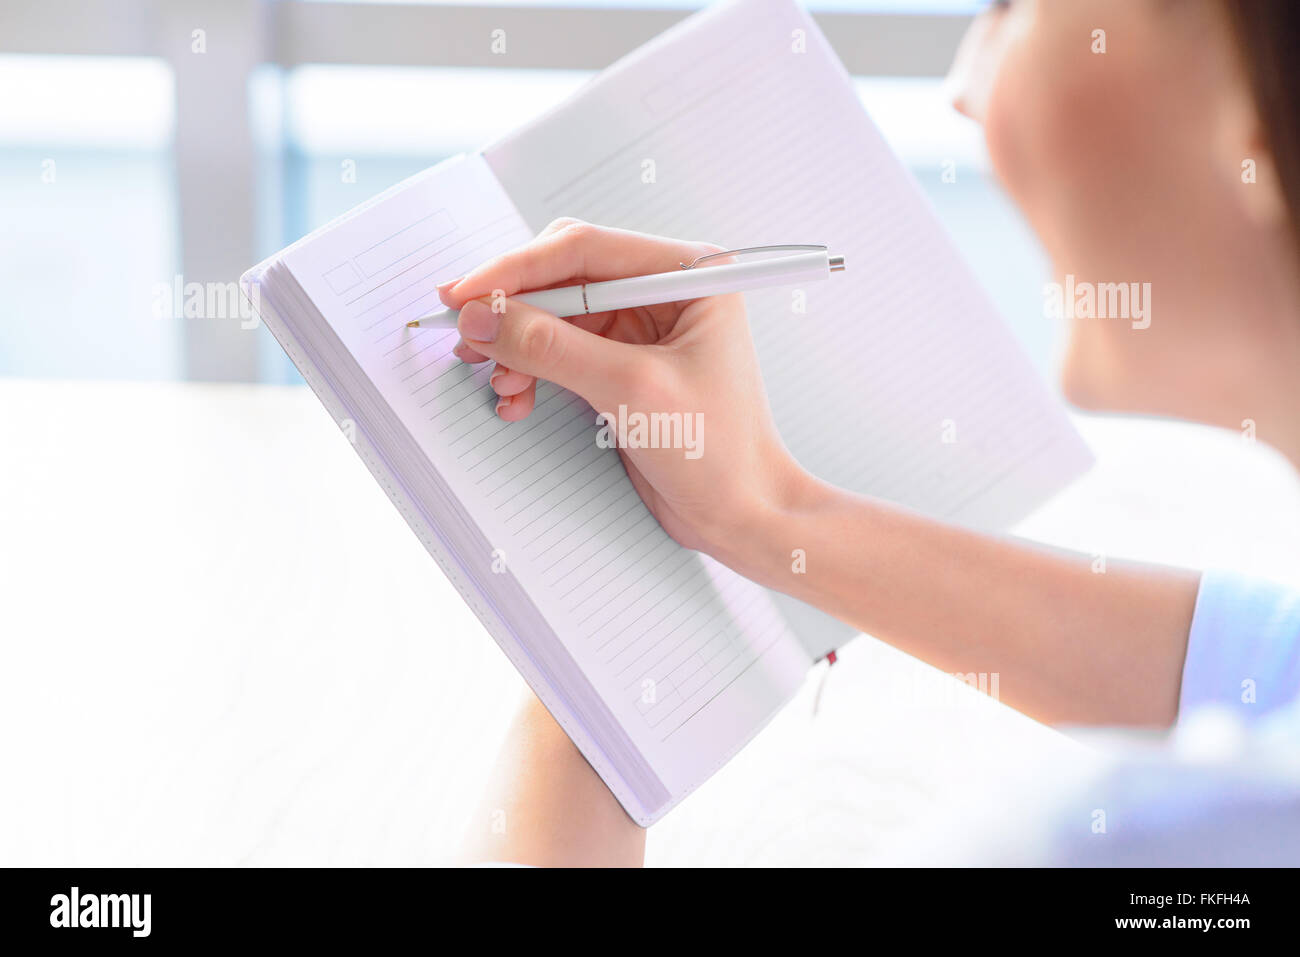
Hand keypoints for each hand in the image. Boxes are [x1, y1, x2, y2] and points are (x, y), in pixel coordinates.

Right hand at [438, 219, 807, 559]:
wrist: (743, 515)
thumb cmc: (718, 452)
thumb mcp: (629, 390)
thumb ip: (551, 348)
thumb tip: (481, 317)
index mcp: (688, 271)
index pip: (583, 248)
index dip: (515, 269)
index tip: (464, 296)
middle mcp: (665, 289)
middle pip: (563, 276)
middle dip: (514, 310)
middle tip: (468, 340)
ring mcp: (643, 327)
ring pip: (555, 315)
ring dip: (518, 347)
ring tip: (501, 386)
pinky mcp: (624, 364)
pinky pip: (560, 350)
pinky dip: (532, 371)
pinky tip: (518, 400)